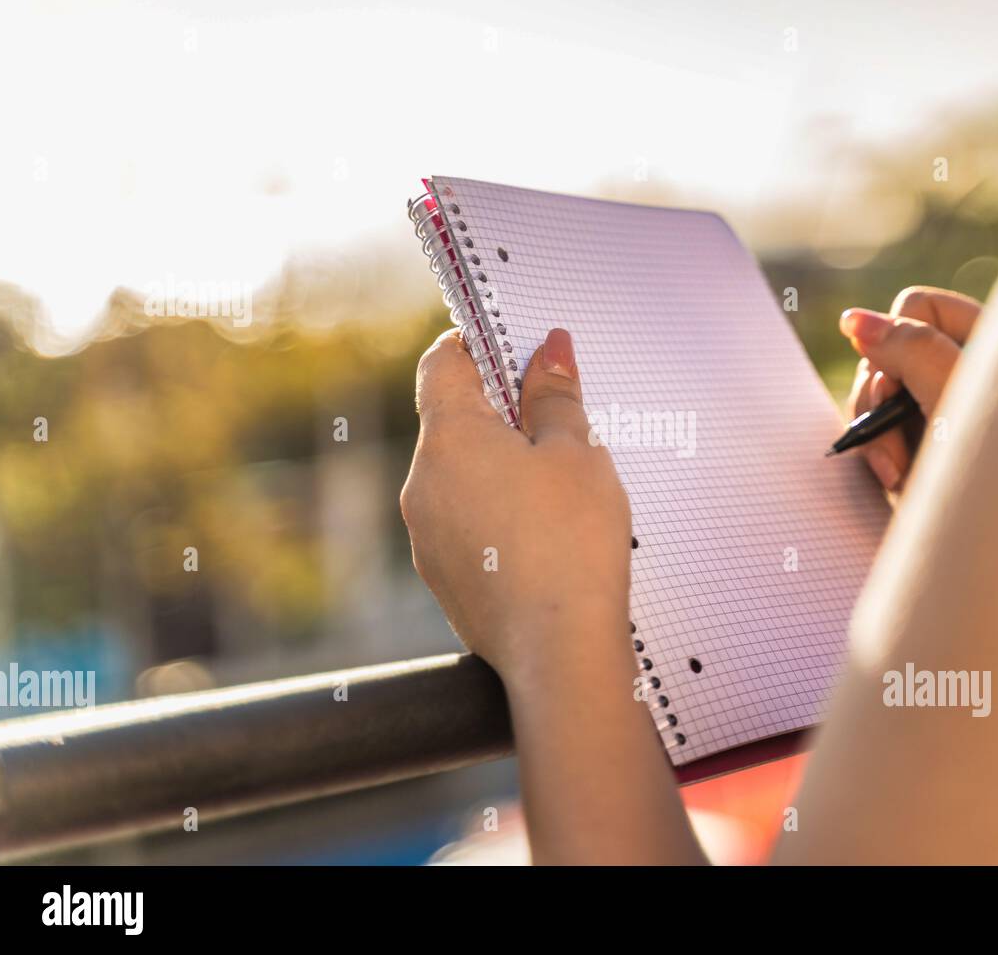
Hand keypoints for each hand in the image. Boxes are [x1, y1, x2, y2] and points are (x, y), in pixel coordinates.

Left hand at [399, 326, 631, 681]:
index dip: (477, 345)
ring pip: (458, 476)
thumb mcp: (577, 455)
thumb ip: (555, 396)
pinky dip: (494, 513)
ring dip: (499, 468)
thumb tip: (548, 348)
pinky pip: (462, 522)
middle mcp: (421, 483)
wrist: (559, 651)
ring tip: (558, 491)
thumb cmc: (573, 544)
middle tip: (558, 426)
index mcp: (449, 439)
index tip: (517, 351)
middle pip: (452, 421)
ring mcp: (424, 533)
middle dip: (500, 414)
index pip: (442, 363)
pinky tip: (541, 535)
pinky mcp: (440, 574)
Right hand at [838, 286, 980, 492]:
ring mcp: (945, 413)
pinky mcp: (927, 451)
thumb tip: (855, 319)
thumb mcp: (956, 400)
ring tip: (899, 475)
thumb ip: (908, 348)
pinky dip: (879, 455)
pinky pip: (878, 431)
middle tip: (894, 440)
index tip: (893, 386)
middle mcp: (970, 373)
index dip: (896, 338)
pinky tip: (898, 483)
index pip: (920, 308)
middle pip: (889, 349)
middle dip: (880, 394)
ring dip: (876, 431)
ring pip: (877, 393)